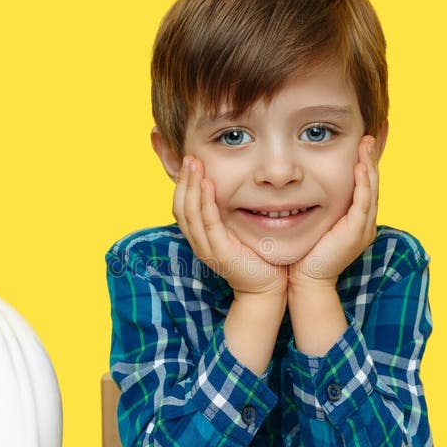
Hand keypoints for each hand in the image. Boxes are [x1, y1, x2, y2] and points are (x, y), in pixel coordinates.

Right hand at [173, 156, 287, 297]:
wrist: (266, 289)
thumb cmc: (256, 258)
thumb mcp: (237, 232)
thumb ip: (228, 214)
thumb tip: (231, 189)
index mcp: (200, 237)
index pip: (182, 207)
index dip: (182, 185)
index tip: (189, 162)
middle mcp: (199, 243)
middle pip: (180, 207)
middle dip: (183, 181)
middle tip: (189, 157)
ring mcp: (207, 248)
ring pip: (190, 213)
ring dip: (191, 187)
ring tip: (195, 165)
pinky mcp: (220, 252)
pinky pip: (209, 223)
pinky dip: (205, 203)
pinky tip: (207, 185)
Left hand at [288, 136, 378, 289]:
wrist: (307, 281)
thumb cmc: (306, 254)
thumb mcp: (317, 224)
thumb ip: (319, 207)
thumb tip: (306, 187)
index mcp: (358, 221)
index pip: (366, 186)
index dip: (367, 164)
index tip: (365, 142)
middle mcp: (365, 223)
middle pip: (373, 184)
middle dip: (373, 159)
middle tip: (370, 136)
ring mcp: (363, 228)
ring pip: (371, 190)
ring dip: (370, 165)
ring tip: (367, 144)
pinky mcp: (356, 232)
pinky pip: (363, 202)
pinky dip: (363, 183)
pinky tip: (360, 166)